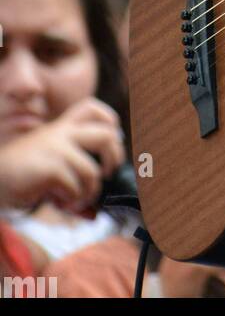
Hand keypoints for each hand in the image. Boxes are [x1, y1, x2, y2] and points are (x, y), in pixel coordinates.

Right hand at [0, 97, 124, 213]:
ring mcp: (57, 149)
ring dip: (88, 193)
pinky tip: (59, 203)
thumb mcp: (47, 162)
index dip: (109, 119)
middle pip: (106, 135)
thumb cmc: (19, 175)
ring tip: (75, 201)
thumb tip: (94, 208)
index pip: (90, 107)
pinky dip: (71, 202)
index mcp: (59, 128)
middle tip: (106, 172)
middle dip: (114, 157)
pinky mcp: (52, 168)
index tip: (113, 139)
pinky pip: (75, 189)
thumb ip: (70, 170)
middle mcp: (60, 134)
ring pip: (92, 172)